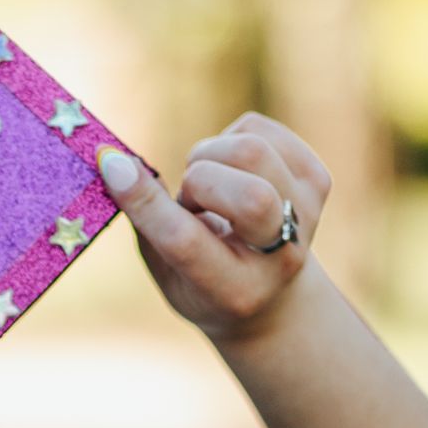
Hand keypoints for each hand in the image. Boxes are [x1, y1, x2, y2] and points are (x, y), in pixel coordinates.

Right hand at [99, 112, 329, 343]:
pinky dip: (228, 139)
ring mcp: (307, 214)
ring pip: (251, 149)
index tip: (111, 163)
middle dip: (196, 180)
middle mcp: (282, 257)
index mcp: (234, 292)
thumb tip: (114, 159)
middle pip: (248, 194)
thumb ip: (143, 220)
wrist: (272, 299)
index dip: (144, 201)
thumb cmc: (198, 281)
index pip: (186, 241)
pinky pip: (258, 128)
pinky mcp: (316, 180)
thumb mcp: (163, 270)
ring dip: (209, 157)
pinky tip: (229, 171)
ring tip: (206, 187)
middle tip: (189, 201)